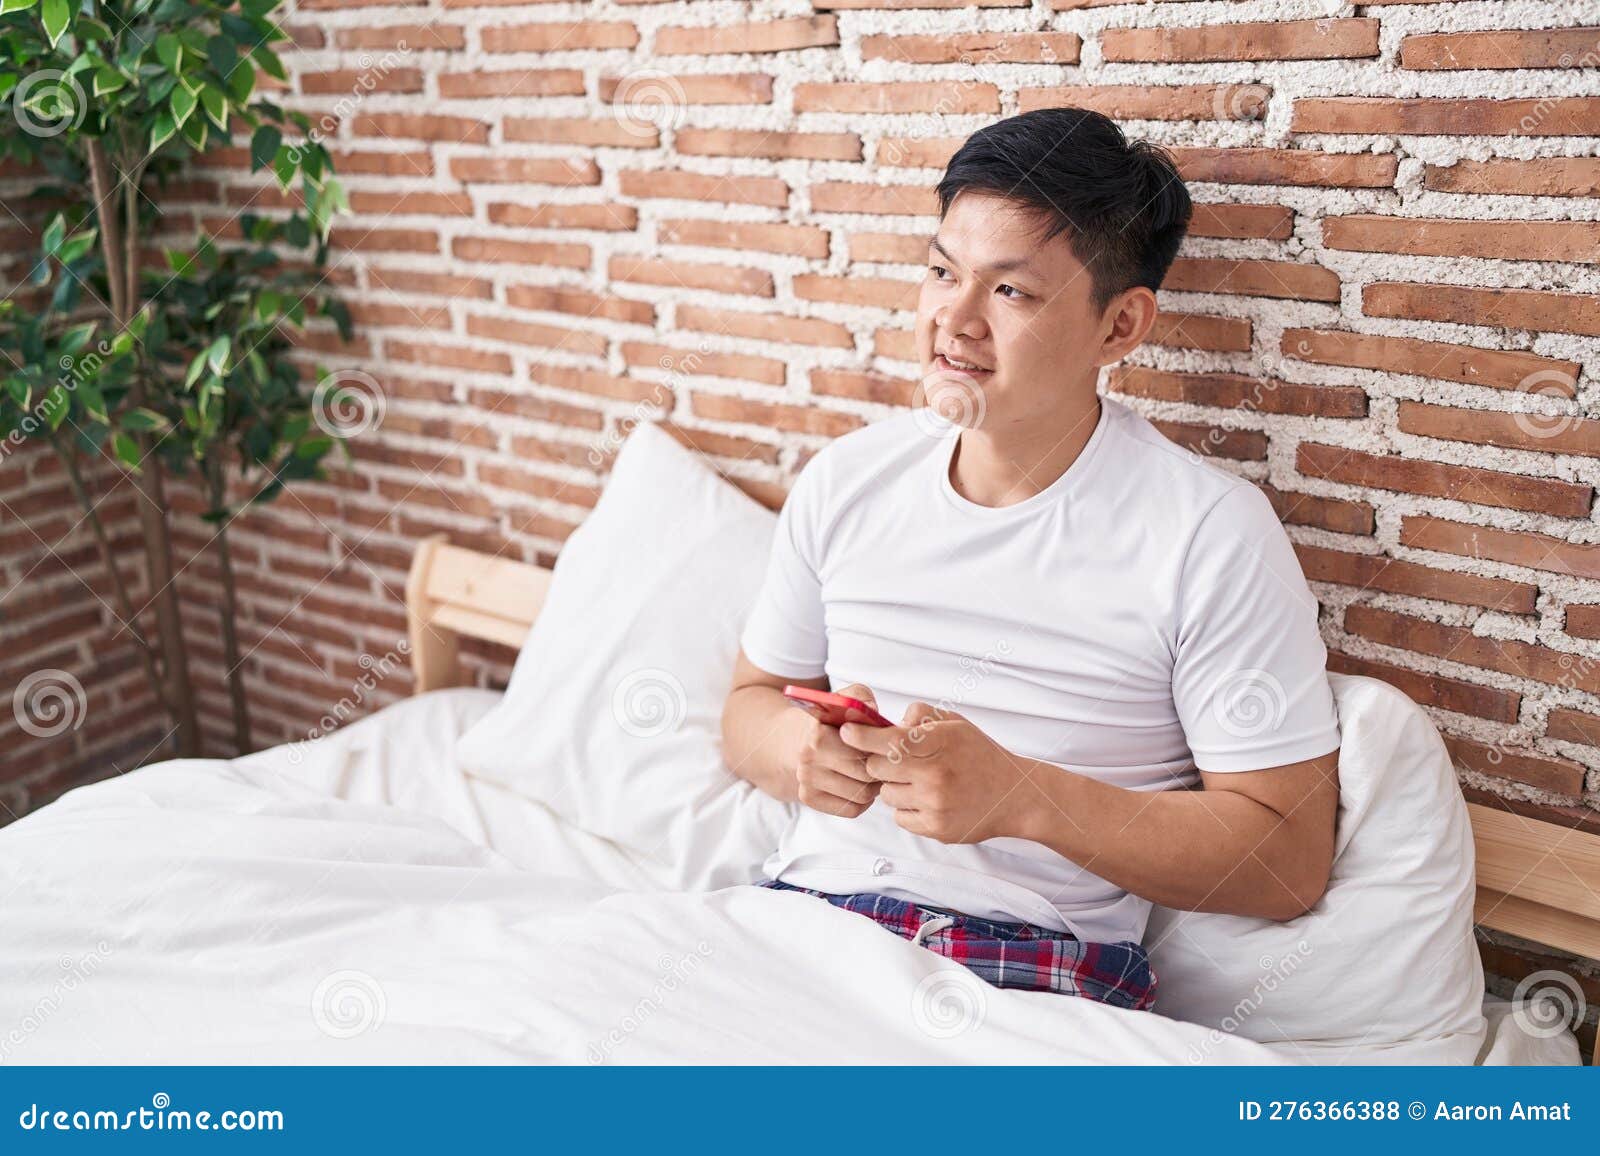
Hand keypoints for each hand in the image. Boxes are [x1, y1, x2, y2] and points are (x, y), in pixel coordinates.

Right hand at [785, 683, 882, 818]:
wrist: (792, 740)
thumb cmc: (826, 721)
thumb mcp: (841, 700)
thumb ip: (859, 697)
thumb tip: (872, 708)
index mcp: (819, 737)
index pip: (866, 754)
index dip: (881, 751)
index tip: (884, 747)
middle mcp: (808, 761)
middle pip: (866, 777)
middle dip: (880, 770)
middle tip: (883, 762)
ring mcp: (807, 782)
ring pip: (862, 796)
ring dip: (873, 786)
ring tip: (871, 772)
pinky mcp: (809, 798)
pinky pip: (851, 809)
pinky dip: (861, 801)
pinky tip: (859, 785)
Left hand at [839, 701, 1030, 842]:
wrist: (1014, 796)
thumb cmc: (980, 755)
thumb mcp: (956, 724)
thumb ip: (921, 716)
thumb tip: (887, 723)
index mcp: (940, 743)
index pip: (888, 740)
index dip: (861, 736)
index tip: (845, 731)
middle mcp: (935, 775)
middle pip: (878, 768)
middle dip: (879, 762)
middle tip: (895, 760)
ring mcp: (935, 804)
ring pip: (886, 794)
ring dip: (894, 787)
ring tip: (919, 781)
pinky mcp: (936, 829)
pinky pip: (900, 817)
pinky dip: (906, 808)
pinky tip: (927, 800)